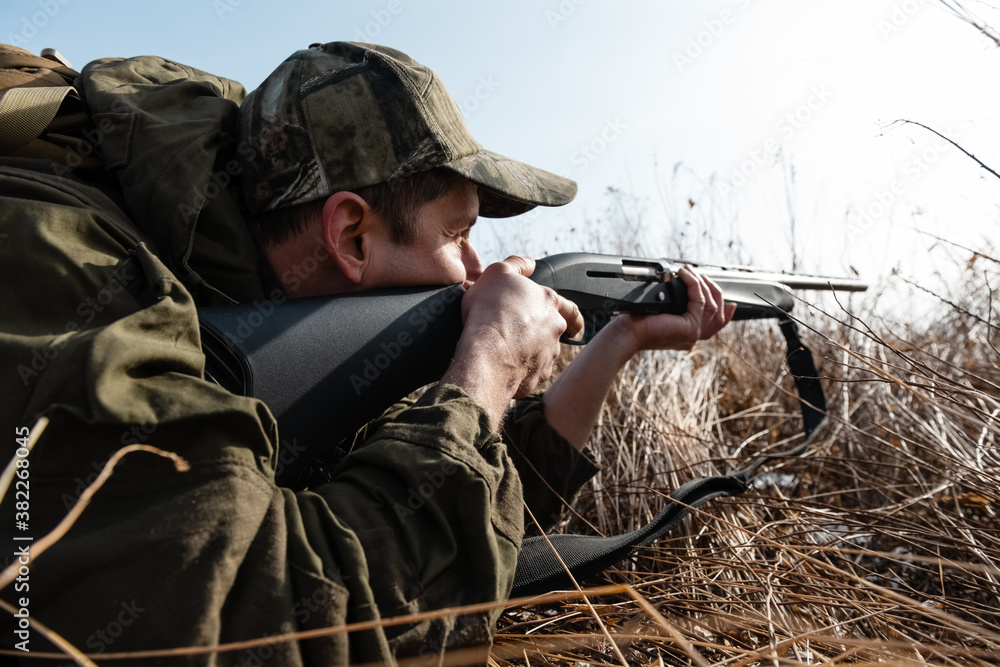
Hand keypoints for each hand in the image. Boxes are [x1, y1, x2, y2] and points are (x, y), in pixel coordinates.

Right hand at [441, 256, 583, 426]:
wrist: (487, 353)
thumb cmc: (490, 311)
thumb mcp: (497, 272)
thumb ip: (517, 265)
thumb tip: (529, 263)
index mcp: (548, 302)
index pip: (570, 308)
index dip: (573, 316)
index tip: (575, 325)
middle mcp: (554, 328)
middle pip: (556, 332)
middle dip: (544, 334)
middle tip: (527, 337)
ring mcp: (548, 354)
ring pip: (544, 353)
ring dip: (531, 352)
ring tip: (506, 350)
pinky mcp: (537, 375)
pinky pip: (531, 372)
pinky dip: (521, 369)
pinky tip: (503, 365)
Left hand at [605, 265, 736, 354]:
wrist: (626, 333)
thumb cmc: (636, 321)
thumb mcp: (660, 311)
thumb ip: (675, 306)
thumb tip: (679, 286)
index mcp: (687, 336)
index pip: (715, 326)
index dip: (726, 315)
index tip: (732, 304)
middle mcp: (693, 338)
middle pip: (717, 314)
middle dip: (714, 291)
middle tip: (703, 275)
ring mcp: (693, 334)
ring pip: (711, 304)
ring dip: (702, 283)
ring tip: (689, 270)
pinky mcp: (689, 327)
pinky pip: (699, 299)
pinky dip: (694, 283)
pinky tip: (684, 274)